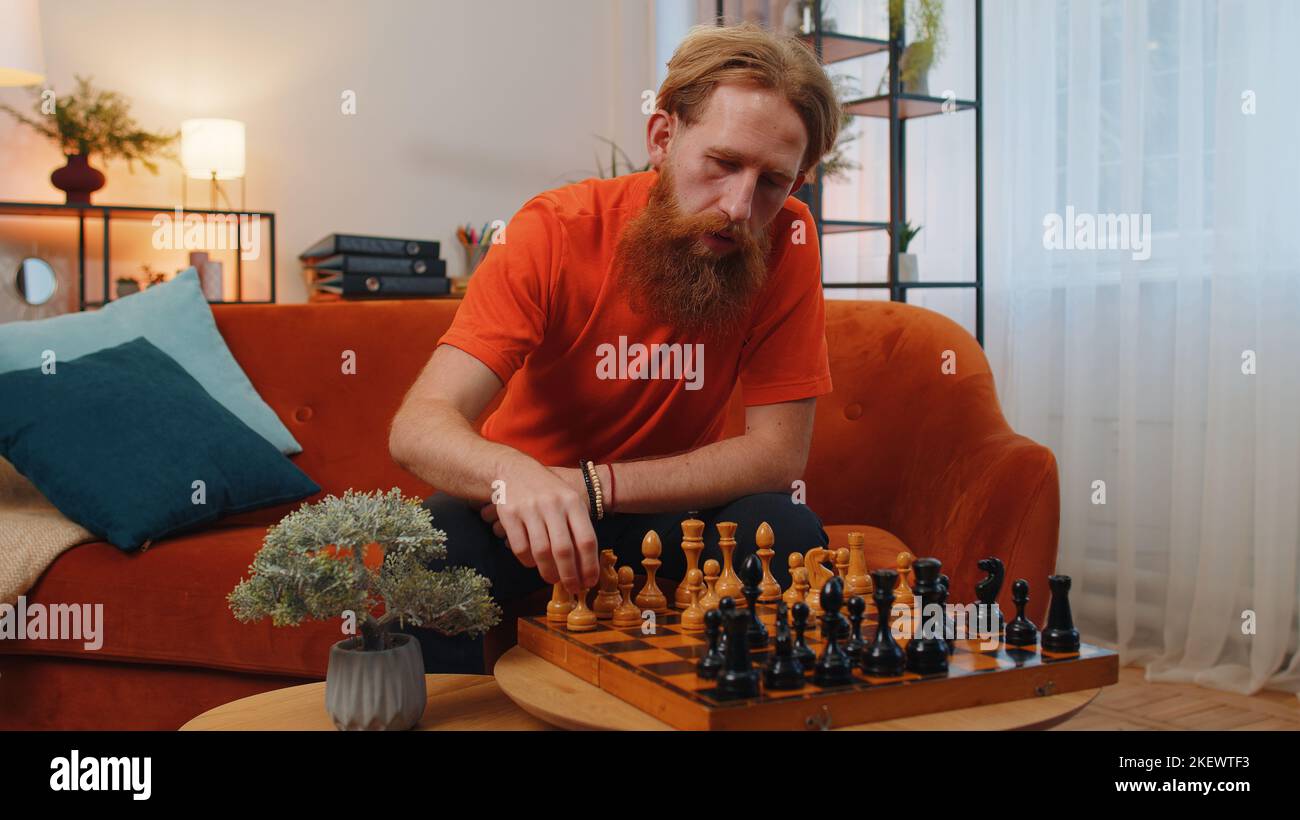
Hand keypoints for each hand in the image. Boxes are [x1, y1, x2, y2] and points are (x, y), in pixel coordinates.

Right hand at [477, 461, 596, 592]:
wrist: (514, 471)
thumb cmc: (548, 492)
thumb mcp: (568, 501)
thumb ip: (578, 528)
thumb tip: (586, 567)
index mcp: (572, 502)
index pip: (586, 540)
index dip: (589, 565)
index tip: (590, 582)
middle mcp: (552, 504)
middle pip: (564, 550)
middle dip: (570, 575)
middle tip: (572, 588)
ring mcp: (529, 509)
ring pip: (541, 552)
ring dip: (548, 572)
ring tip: (552, 579)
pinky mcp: (509, 514)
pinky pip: (520, 547)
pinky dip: (528, 562)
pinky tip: (533, 563)